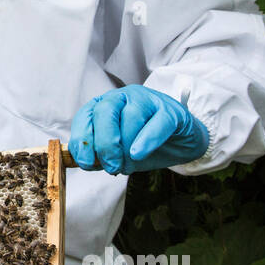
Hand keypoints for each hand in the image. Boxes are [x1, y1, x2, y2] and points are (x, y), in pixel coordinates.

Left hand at [70, 85, 208, 174]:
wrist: (182, 141)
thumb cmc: (145, 144)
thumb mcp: (118, 152)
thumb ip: (100, 156)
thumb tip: (85, 162)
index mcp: (105, 105)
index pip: (85, 116)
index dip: (82, 141)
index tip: (86, 162)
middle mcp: (123, 97)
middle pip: (105, 112)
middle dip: (104, 143)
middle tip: (111, 166)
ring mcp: (147, 100)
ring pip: (131, 117)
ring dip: (127, 147)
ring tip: (130, 164)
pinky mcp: (171, 111)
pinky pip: (157, 123)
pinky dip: (146, 140)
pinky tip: (139, 153)